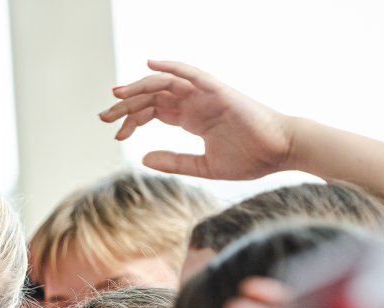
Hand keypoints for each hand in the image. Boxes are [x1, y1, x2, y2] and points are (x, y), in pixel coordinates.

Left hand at [99, 60, 293, 179]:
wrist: (280, 152)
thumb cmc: (249, 158)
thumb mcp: (202, 166)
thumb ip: (174, 161)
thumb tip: (143, 158)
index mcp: (191, 119)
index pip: (153, 112)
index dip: (132, 120)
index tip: (115, 134)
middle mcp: (195, 103)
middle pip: (153, 97)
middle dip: (126, 105)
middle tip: (103, 116)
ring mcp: (206, 95)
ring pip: (165, 84)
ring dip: (139, 87)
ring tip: (117, 96)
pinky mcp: (218, 91)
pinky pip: (192, 74)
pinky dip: (172, 67)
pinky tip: (151, 66)